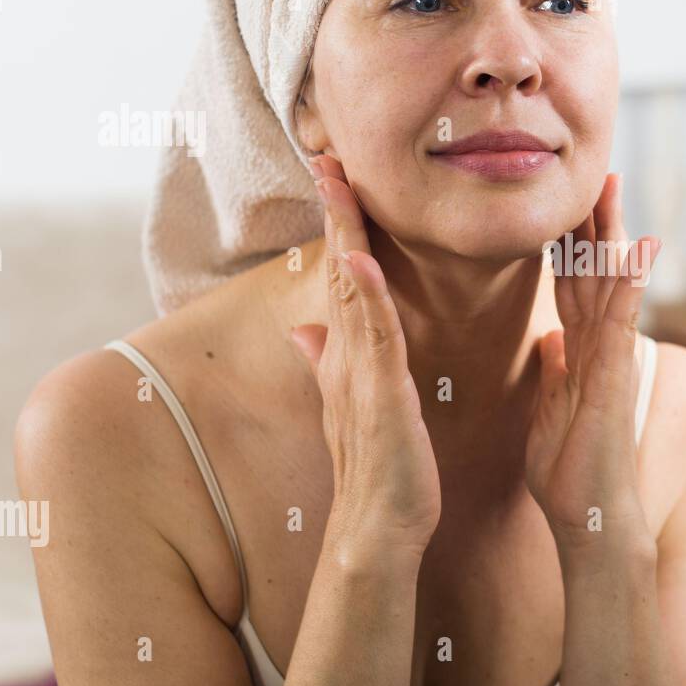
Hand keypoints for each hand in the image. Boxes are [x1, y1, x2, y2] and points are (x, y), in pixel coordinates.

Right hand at [291, 154, 440, 557]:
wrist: (379, 529)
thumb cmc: (379, 468)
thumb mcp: (354, 404)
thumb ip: (331, 362)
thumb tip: (305, 327)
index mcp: (352, 354)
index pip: (346, 277)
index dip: (342, 225)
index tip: (338, 176)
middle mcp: (349, 356)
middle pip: (341, 269)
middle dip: (335, 212)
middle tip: (327, 156)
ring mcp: (361, 375)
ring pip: (352, 292)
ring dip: (345, 236)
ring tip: (337, 184)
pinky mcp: (380, 397)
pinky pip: (375, 340)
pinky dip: (365, 299)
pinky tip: (359, 261)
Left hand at [525, 174, 660, 559]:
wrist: (589, 518)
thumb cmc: (570, 471)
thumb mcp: (551, 408)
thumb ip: (555, 370)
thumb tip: (551, 339)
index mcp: (578, 352)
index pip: (572, 284)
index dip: (567, 243)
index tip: (562, 202)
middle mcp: (599, 347)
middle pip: (595, 271)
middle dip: (592, 222)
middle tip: (594, 171)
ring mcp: (612, 359)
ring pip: (613, 283)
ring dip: (613, 233)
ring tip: (613, 185)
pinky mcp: (618, 376)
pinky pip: (625, 320)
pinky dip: (634, 282)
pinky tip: (641, 245)